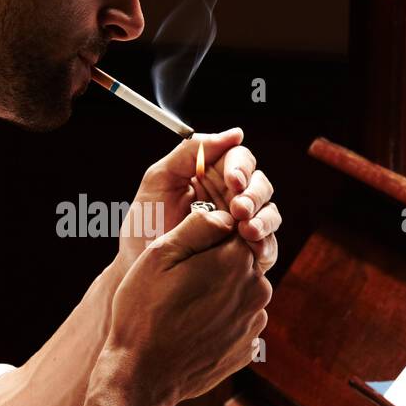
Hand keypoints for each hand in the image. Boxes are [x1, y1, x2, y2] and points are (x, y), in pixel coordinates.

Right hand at [107, 202, 271, 405]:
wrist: (145, 376)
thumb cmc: (145, 313)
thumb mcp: (158, 256)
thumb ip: (196, 227)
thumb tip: (223, 215)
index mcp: (236, 261)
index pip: (235, 230)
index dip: (209, 238)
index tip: (187, 254)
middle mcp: (257, 291)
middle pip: (240, 263)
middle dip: (215, 267)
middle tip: (180, 284)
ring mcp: (255, 323)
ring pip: (240, 293)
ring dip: (219, 295)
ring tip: (183, 311)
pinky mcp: (248, 348)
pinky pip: (237, 322)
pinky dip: (220, 322)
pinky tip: (193, 331)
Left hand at [115, 127, 280, 275]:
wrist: (136, 270)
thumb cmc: (144, 224)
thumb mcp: (160, 180)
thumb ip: (191, 151)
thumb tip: (235, 134)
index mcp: (211, 177)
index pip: (239, 160)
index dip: (241, 167)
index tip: (232, 180)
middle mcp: (230, 198)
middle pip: (259, 185)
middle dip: (253, 194)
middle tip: (238, 208)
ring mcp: (240, 226)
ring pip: (268, 213)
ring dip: (263, 218)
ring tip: (245, 229)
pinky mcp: (245, 254)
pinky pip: (267, 246)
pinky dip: (265, 244)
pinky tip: (253, 246)